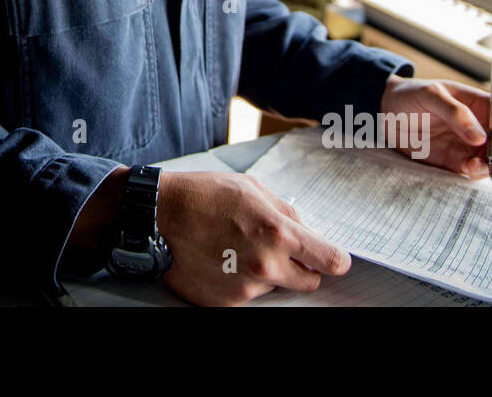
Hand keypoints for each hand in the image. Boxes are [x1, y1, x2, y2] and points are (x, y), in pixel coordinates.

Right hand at [156, 171, 350, 305]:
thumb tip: (307, 232)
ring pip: (275, 288)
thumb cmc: (203, 196)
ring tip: (234, 248)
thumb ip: (286, 212)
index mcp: (278, 233)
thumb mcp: (252, 189)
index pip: (330, 261)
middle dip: (301, 267)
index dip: (335, 259)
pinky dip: (240, 282)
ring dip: (265, 273)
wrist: (157, 217)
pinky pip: (247, 297)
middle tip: (278, 250)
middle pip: (309, 282)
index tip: (333, 259)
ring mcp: (245, 289)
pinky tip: (221, 261)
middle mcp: (266, 266)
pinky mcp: (225, 303)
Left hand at [379, 76, 491, 177]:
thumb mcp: (431, 95)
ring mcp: (473, 147)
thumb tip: (480, 138)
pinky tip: (466, 168)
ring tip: (476, 166)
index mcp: (484, 105)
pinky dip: (477, 173)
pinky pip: (477, 172)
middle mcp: (484, 127)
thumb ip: (455, 113)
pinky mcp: (458, 162)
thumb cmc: (411, 96)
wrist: (386, 113)